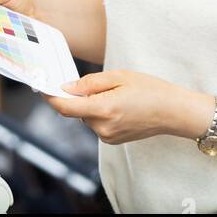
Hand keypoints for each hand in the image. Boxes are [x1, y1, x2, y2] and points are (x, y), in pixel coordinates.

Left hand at [46, 70, 212, 144]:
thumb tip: (66, 87)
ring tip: (116, 94)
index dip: (50, 97)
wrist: (174, 112)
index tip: (42, 87)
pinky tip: (120, 105)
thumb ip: (89, 83)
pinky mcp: (113, 140)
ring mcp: (108, 136)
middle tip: (98, 83)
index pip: (65, 107)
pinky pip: (97, 123)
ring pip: (87, 117)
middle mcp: (102, 127)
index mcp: (103, 109)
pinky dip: (101, 113)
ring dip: (92, 105)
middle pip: (76, 111)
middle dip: (79, 96)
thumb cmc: (151, 90)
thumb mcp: (119, 76)